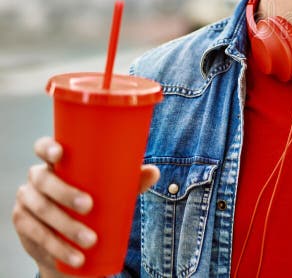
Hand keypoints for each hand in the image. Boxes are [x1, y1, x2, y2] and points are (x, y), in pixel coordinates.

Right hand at [11, 136, 159, 275]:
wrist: (71, 239)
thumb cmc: (93, 202)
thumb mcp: (110, 191)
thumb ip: (130, 181)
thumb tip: (154, 172)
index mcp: (55, 163)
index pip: (42, 147)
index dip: (47, 148)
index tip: (60, 154)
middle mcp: (37, 178)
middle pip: (44, 180)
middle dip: (66, 193)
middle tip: (89, 207)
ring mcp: (26, 201)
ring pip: (42, 210)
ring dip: (66, 227)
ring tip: (90, 241)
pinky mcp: (23, 224)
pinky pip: (36, 235)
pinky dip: (57, 247)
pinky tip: (74, 257)